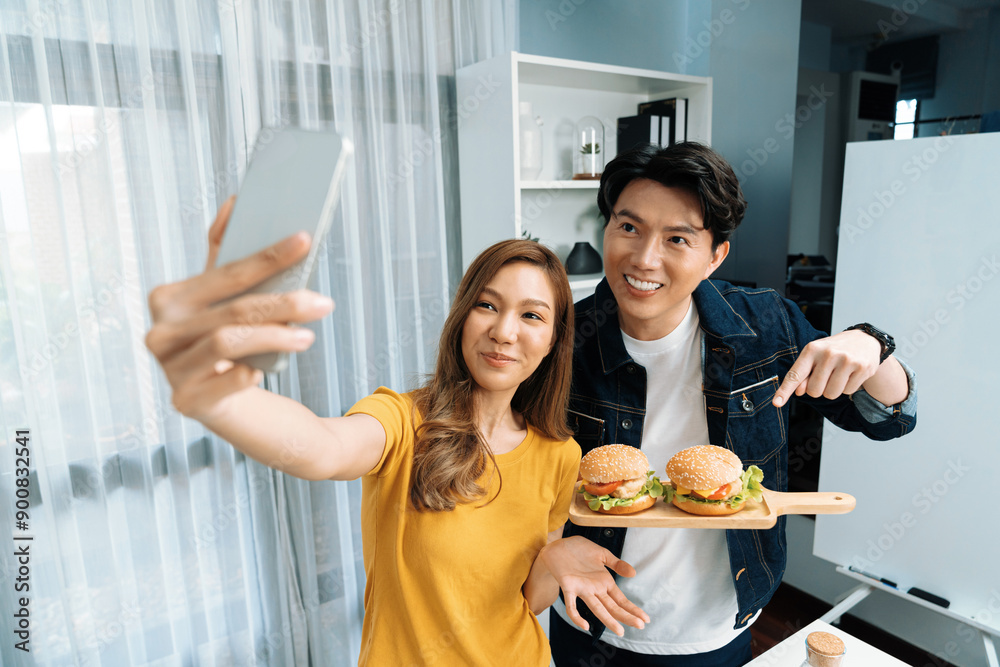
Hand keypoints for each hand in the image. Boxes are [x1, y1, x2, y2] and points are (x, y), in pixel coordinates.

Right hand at [144, 196, 335, 420]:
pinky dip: (247, 375)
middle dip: (284, 303)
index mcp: (168, 298)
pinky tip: (262, 373)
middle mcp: (161, 332)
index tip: (305, 240)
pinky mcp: (185, 401)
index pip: (227, 272)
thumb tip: (235, 202)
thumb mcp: (220, 297)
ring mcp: (170, 369)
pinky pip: (226, 383)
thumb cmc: (221, 340)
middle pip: (233, 310)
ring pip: (229, 343)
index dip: (268, 256)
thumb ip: (225, 252)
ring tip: (307, 337)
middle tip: (323, 302)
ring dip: (275, 337)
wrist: (215, 400)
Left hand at [538, 536, 648, 636]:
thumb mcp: (601, 554)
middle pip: (612, 606)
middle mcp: (594, 589)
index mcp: (604, 582)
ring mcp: (582, 589)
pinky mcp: (567, 586)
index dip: (632, 609)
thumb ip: (617, 564)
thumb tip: (634, 573)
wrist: (557, 545)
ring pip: (597, 608)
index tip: (646, 619)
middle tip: (640, 626)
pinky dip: (577, 616)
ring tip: (620, 630)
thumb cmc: (579, 549)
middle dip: (626, 616)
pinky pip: (571, 605)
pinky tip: (585, 625)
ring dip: (608, 619)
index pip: (621, 599)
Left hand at [772, 330, 881, 406]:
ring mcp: (846, 360)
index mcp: (812, 349)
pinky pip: (847, 391)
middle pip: (814, 391)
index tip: (776, 403)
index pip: (795, 374)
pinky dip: (847, 387)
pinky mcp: (862, 367)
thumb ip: (803, 375)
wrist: (864, 340)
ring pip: (831, 394)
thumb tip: (798, 392)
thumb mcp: (815, 358)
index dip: (784, 390)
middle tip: (826, 375)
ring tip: (839, 374)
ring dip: (833, 390)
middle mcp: (828, 353)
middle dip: (819, 389)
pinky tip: (850, 374)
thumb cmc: (832, 351)